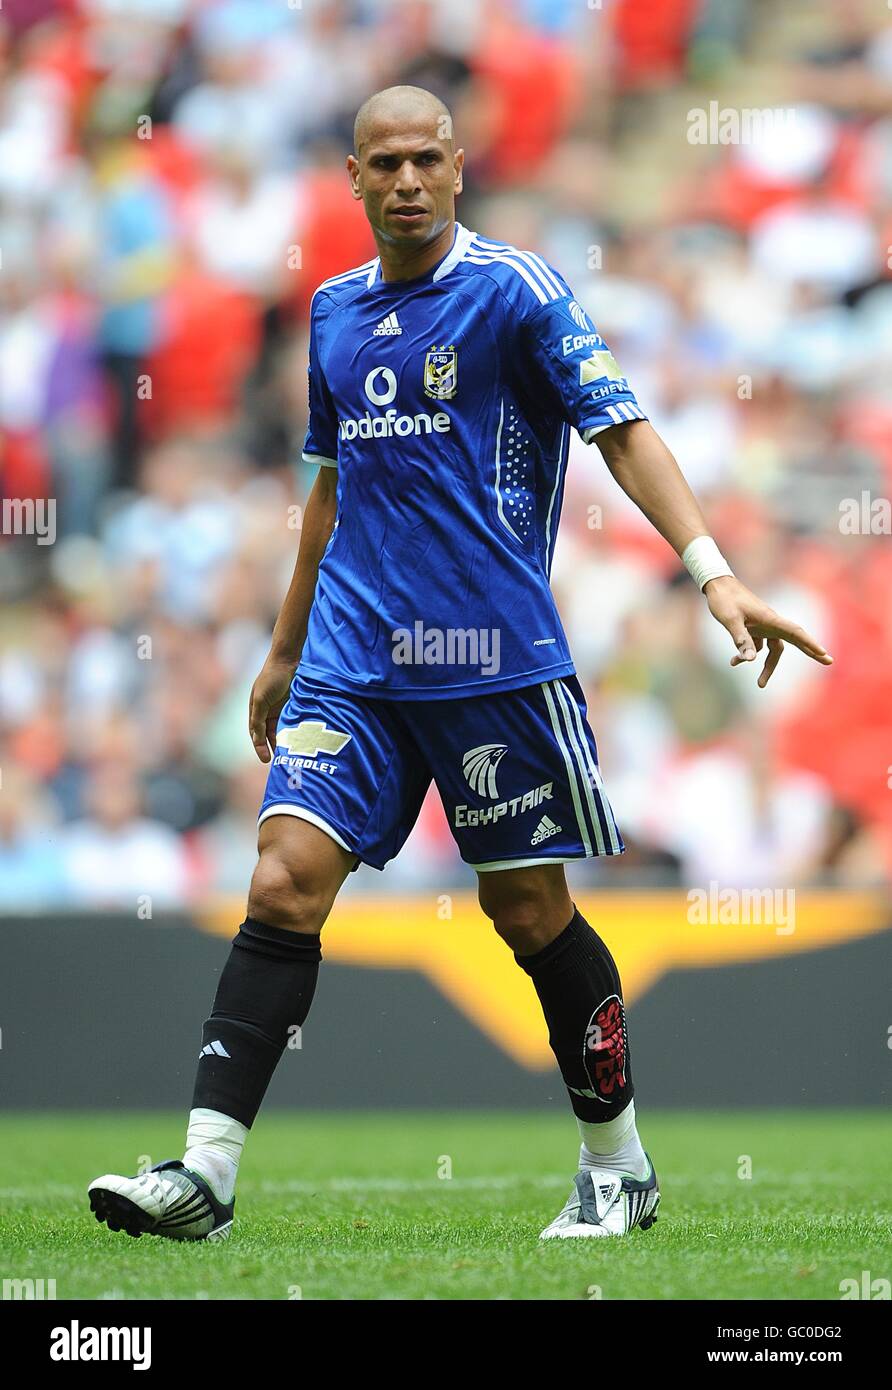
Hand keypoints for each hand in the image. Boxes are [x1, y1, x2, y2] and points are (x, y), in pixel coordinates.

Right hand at [248, 655, 295, 762]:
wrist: (289, 660)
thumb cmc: (271, 678)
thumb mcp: (261, 699)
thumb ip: (258, 719)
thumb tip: (256, 738)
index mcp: (256, 709)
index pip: (255, 733)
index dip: (259, 747)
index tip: (265, 759)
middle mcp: (267, 711)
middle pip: (268, 735)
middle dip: (271, 747)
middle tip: (277, 762)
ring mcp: (281, 709)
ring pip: (280, 731)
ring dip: (283, 742)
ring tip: (288, 755)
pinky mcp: (293, 706)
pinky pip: (292, 724)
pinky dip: (293, 733)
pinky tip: (297, 742)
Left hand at [703, 575, 832, 688]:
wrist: (717, 585)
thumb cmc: (724, 600)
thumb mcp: (731, 621)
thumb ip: (741, 640)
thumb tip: (751, 660)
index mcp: (770, 619)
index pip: (795, 632)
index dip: (810, 643)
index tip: (823, 653)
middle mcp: (770, 623)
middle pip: (794, 640)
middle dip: (810, 652)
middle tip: (829, 662)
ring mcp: (763, 626)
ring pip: (772, 649)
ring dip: (767, 666)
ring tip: (761, 685)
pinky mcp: (753, 628)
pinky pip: (756, 646)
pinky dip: (747, 655)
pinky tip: (733, 662)